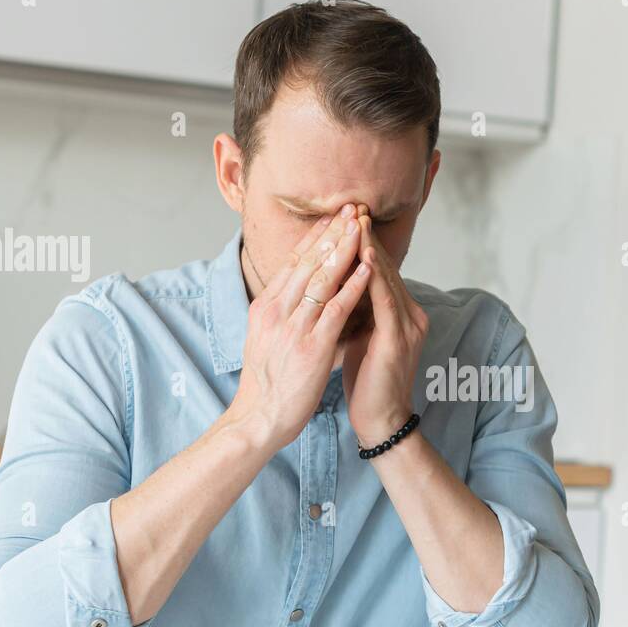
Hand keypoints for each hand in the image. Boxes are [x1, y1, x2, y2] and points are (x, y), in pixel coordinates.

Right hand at [227, 205, 371, 451]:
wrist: (259, 418)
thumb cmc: (266, 384)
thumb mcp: (265, 339)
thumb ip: (280, 314)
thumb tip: (293, 294)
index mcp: (265, 307)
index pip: (292, 262)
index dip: (315, 237)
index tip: (333, 216)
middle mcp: (277, 310)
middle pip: (308, 262)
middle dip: (332, 232)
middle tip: (351, 208)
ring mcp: (294, 327)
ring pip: (323, 278)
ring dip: (345, 249)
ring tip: (362, 226)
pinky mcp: (312, 346)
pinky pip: (337, 308)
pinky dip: (354, 285)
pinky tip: (369, 267)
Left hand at [343, 206, 429, 446]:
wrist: (381, 420)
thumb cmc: (367, 383)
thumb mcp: (361, 339)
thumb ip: (357, 312)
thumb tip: (337, 287)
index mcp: (400, 314)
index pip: (378, 269)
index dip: (361, 243)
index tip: (343, 218)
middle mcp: (410, 314)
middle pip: (383, 266)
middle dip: (364, 236)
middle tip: (350, 205)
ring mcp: (407, 325)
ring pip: (384, 277)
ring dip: (368, 247)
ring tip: (354, 220)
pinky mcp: (398, 339)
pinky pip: (383, 299)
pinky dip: (372, 275)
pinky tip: (361, 255)